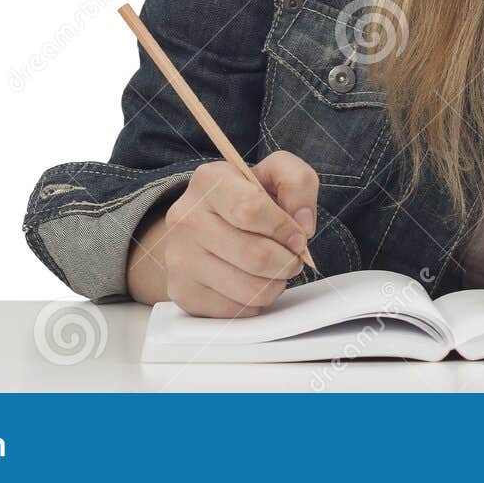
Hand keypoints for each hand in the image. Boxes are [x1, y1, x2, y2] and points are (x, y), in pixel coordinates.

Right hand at [151, 152, 318, 317]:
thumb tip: (303, 223)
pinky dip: (256, 301)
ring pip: (250, 289)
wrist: (203, 226)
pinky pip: (237, 310)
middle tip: (292, 257)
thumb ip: (299, 182)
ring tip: (275, 270)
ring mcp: (180, 257)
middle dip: (287, 261)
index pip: (250, 209)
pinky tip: (252, 282)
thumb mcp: (275, 174)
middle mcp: (186, 217)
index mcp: (209, 181)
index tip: (298, 234)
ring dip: (276, 283)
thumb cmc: (246, 200)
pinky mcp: (184, 292)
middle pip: (255, 255)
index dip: (284, 227)